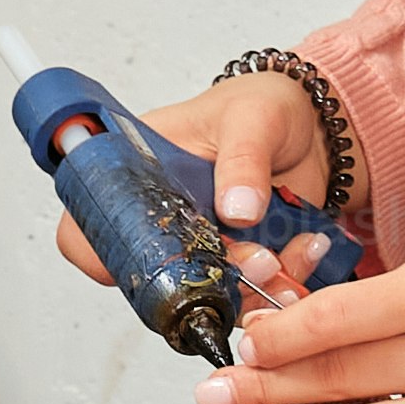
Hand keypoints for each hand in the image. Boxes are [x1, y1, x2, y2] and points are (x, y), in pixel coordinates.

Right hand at [60, 74, 340, 300]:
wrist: (316, 127)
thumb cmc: (266, 106)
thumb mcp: (252, 118)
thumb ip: (243, 159)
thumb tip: (237, 210)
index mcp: (137, 173)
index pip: (87, 226)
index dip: (101, 255)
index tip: (149, 262)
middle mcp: (162, 217)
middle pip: (153, 275)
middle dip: (203, 282)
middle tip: (254, 259)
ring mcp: (200, 246)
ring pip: (205, 296)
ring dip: (248, 291)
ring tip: (285, 258)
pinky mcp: (239, 264)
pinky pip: (251, 297)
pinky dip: (280, 287)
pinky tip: (305, 250)